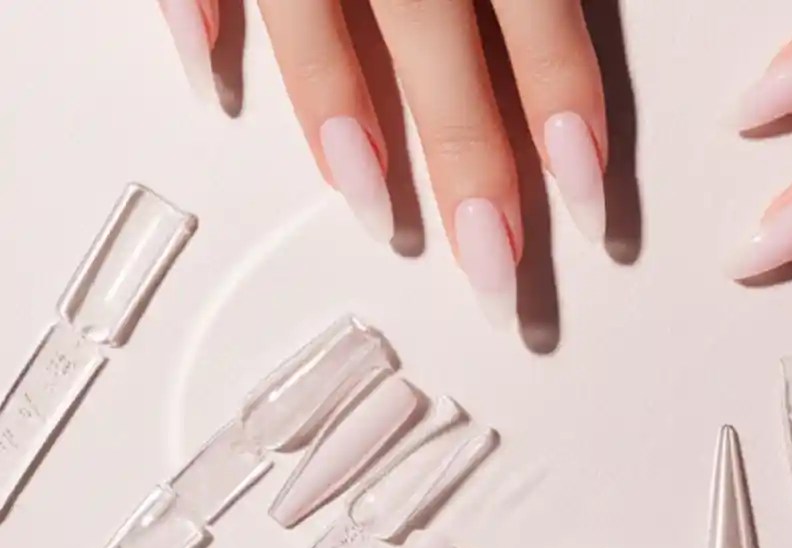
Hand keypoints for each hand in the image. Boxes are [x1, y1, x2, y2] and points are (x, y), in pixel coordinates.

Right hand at [157, 0, 608, 325]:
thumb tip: (561, 33)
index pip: (535, 11)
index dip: (565, 111)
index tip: (590, 208)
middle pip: (435, 39)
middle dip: (469, 162)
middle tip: (497, 270)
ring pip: (312, 10)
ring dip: (339, 111)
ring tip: (374, 208)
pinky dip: (193, 10)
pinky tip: (210, 75)